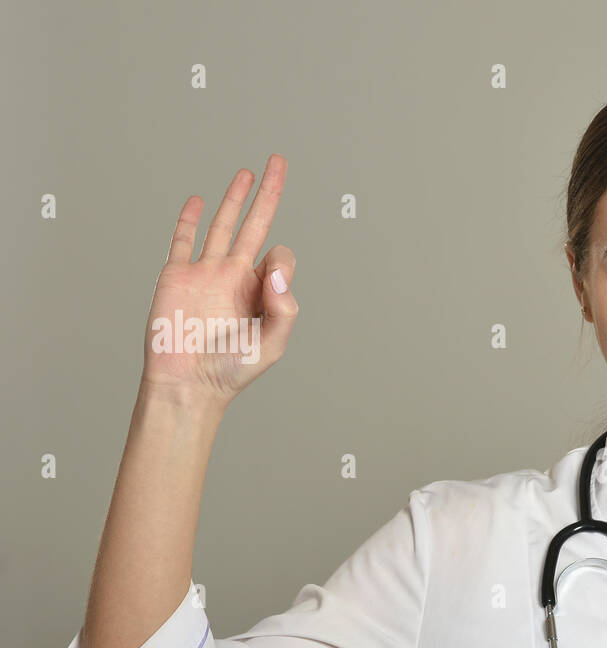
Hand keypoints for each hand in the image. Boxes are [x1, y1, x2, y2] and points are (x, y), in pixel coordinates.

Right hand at [142, 154, 296, 405]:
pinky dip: (189, 220)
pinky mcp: (177, 275)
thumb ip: (285, 308)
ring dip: (235, 197)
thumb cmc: (231, 370)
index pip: (279, 256)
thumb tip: (275, 268)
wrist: (188, 382)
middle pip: (255, 223)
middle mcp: (236, 276)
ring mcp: (206, 273)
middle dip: (269, 193)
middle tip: (279, 161)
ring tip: (248, 172)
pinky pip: (183, 240)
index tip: (268, 283)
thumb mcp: (272, 343)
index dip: (279, 262)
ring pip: (223, 223)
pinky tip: (198, 201)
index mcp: (261, 291)